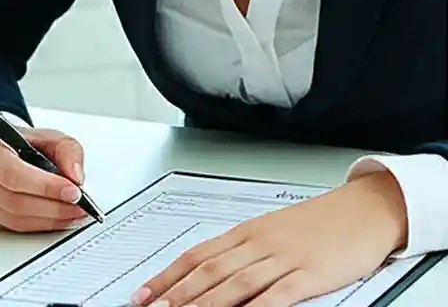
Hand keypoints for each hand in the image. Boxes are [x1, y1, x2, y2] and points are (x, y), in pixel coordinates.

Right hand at [0, 126, 88, 232]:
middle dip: (52, 207)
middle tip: (78, 207)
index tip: (73, 192)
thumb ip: (67, 151)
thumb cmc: (19, 144)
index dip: (45, 187)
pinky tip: (54, 218)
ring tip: (71, 214)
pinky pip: (11, 227)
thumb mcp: (47, 137)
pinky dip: (38, 226)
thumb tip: (75, 177)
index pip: (12, 173)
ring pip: (13, 219)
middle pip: (13, 201)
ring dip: (48, 220)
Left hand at [132, 171, 408, 306]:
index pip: (194, 255)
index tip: (142, 294)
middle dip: (175, 294)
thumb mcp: (271, 232)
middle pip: (207, 272)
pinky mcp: (310, 274)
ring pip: (233, 283)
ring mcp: (282, 258)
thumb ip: (241, 253)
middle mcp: (256, 243)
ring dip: (202, 303)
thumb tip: (208, 274)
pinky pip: (277, 294)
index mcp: (244, 232)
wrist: (364, 209)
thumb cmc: (318, 223)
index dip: (165, 276)